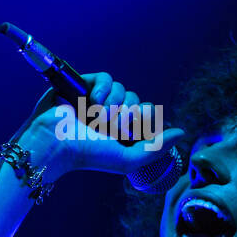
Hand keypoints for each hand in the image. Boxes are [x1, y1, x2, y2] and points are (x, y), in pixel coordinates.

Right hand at [11, 72, 186, 181]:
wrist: (55, 142)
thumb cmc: (88, 155)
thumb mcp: (128, 158)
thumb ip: (156, 148)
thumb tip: (181, 132)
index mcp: (122, 131)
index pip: (146, 115)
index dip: (143, 120)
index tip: (128, 132)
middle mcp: (111, 114)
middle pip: (137, 101)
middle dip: (126, 115)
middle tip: (108, 127)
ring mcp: (98, 99)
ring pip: (124, 89)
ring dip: (113, 104)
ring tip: (96, 117)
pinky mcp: (85, 84)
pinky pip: (108, 78)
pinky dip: (104, 88)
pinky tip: (93, 100)